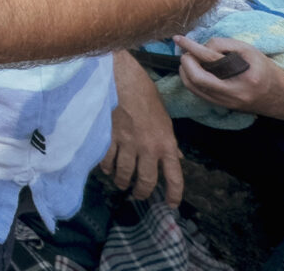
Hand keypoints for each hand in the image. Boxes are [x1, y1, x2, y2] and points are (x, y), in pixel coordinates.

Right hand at [102, 52, 182, 203]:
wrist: (123, 79)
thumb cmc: (146, 95)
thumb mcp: (165, 119)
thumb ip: (169, 141)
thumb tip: (177, 157)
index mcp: (166, 143)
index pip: (174, 177)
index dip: (174, 194)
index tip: (170, 204)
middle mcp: (149, 148)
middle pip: (146, 180)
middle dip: (142, 192)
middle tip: (138, 195)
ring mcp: (128, 144)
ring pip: (124, 173)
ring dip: (122, 181)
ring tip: (120, 183)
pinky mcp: (109, 138)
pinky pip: (107, 160)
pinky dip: (106, 167)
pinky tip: (106, 169)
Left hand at [175, 35, 283, 120]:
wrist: (282, 98)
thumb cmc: (267, 71)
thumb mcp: (250, 51)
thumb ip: (225, 45)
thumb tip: (202, 46)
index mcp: (244, 78)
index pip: (211, 60)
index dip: (192, 47)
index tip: (178, 38)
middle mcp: (233, 95)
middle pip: (197, 80)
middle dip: (185, 63)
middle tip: (185, 52)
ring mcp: (227, 104)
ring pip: (194, 89)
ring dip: (185, 72)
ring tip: (188, 60)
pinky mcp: (223, 107)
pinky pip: (199, 94)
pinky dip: (191, 81)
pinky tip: (193, 71)